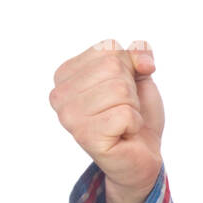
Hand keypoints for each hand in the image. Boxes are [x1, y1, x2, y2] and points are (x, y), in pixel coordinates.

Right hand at [50, 38, 164, 198]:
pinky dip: (134, 123)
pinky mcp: (85, 136)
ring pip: (120, 90)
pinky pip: (125, 113)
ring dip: (133, 107)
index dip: (129, 69)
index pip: (108, 49)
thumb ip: (136, 56)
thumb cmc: (135, 114)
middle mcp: (59, 94)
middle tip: (124, 109)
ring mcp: (69, 117)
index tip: (123, 91)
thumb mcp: (138, 76)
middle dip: (131, 89)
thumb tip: (143, 60)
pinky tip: (123, 134)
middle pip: (114, 67)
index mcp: (65, 74)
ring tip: (122, 122)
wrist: (142, 153)